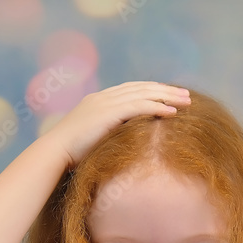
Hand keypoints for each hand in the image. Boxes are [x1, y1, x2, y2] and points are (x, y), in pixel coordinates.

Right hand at [42, 81, 190, 169]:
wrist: (55, 152)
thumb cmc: (70, 154)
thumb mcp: (92, 139)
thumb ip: (107, 134)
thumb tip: (123, 144)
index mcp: (98, 101)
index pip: (131, 90)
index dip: (152, 91)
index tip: (169, 95)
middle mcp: (103, 97)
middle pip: (141, 88)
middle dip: (165, 90)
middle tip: (185, 95)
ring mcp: (106, 102)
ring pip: (144, 94)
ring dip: (167, 96)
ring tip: (186, 101)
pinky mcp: (109, 112)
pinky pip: (139, 106)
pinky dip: (157, 107)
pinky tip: (172, 112)